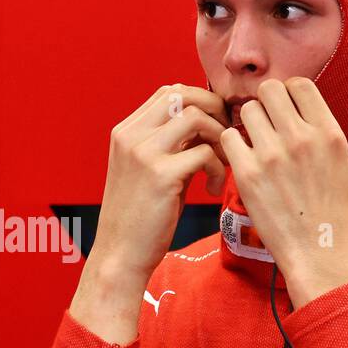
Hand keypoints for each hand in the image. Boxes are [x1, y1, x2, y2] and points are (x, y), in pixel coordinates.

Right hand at [71, 84, 228, 343]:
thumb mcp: (146, 171)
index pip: (169, 92)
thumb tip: (205, 123)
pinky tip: (211, 189)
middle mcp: (131, 136)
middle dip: (214, 110)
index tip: (216, 124)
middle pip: (183, 94)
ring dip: (219, 137)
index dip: (200, 100)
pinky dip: (217, 168)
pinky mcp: (161, 175)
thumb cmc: (139, 217)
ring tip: (222, 164)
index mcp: (126, 132)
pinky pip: (204, 153)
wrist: (120, 255)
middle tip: (227, 138)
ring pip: (196, 117)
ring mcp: (144, 153)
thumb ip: (167, 144)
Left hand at [219, 77, 347, 309]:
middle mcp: (301, 138)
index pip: (299, 85)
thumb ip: (319, 130)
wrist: (318, 251)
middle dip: (264, 103)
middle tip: (264, 124)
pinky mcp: (248, 174)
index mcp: (329, 133)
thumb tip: (296, 105)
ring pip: (247, 111)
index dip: (287, 92)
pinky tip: (241, 159)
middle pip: (269, 90)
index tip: (283, 109)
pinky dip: (232, 145)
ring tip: (253, 143)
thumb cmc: (331, 210)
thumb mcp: (340, 162)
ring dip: (247, 123)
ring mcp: (273, 155)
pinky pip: (228, 138)